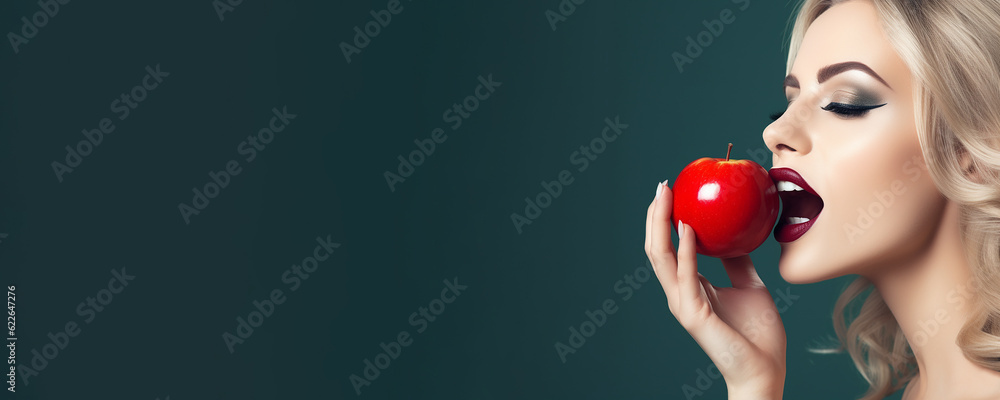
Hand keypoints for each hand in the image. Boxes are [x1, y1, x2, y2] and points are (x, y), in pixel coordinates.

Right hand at [645, 181, 785, 398]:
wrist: (765, 369)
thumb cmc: (758, 334)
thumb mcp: (749, 285)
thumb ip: (737, 261)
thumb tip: (737, 234)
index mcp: (690, 287)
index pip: (668, 247)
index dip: (665, 219)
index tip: (672, 191)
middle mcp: (679, 293)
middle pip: (656, 248)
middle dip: (655, 215)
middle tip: (662, 186)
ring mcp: (683, 304)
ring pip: (661, 258)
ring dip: (661, 225)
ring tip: (665, 197)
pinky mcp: (693, 314)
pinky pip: (686, 275)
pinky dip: (685, 250)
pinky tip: (688, 228)